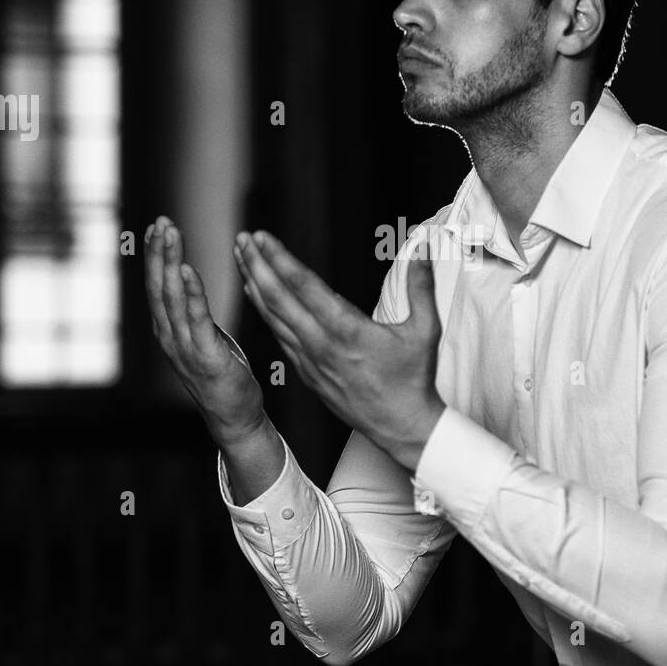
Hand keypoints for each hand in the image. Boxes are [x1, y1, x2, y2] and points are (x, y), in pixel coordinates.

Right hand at [145, 216, 265, 446]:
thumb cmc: (222, 375)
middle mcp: (168, 336)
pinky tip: (186, 268)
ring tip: (170, 234)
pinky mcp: (205, 355)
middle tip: (161, 221)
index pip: (156, 286)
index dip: (154, 256)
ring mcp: (183, 347)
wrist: (233, 416)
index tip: (156, 227)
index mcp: (167, 330)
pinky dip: (190, 292)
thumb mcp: (200, 338)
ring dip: (169, 262)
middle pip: (157, 286)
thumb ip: (190, 313)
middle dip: (157, 252)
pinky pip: (195, 318)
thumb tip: (183, 285)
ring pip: (171, 297)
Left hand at [233, 229, 445, 470]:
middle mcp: (322, 345)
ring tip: (241, 258)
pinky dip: (264, 311)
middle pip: (279, 300)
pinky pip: (279, 336)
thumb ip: (421, 286)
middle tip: (243, 239)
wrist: (401, 427)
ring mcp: (310, 361)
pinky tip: (255, 293)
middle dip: (257, 265)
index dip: (280, 259)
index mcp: (348, 331)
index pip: (305, 287)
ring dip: (255, 285)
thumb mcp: (425, 331)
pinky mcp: (306, 373)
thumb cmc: (414, 380)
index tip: (262, 238)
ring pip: (273, 318)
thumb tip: (424, 250)